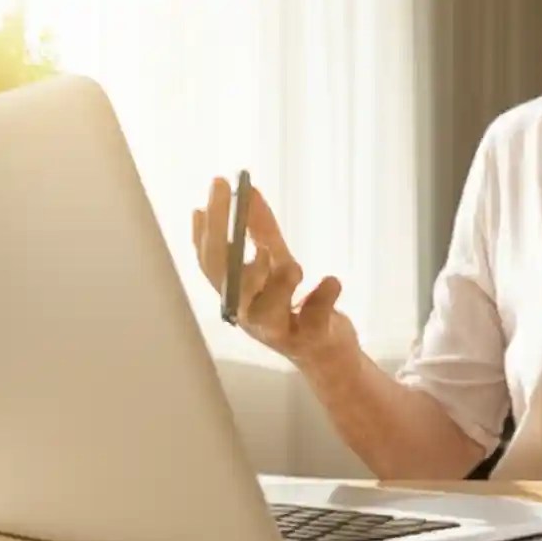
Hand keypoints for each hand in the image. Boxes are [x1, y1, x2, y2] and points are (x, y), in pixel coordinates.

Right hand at [191, 177, 358, 369]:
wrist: (327, 354)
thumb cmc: (296, 310)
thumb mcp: (279, 265)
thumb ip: (263, 233)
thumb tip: (249, 192)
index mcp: (237, 296)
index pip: (212, 261)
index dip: (209, 225)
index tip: (217, 186)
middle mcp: (249, 314)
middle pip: (230, 279)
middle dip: (226, 236)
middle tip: (239, 200)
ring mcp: (279, 330)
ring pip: (267, 310)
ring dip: (277, 282)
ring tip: (293, 263)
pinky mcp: (311, 338)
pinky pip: (313, 318)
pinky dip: (323, 297)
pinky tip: (332, 280)